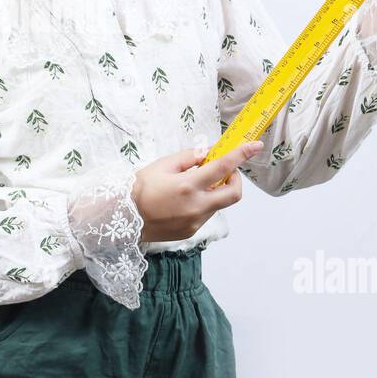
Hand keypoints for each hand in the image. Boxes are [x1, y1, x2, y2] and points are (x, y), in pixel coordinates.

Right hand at [131, 141, 264, 243]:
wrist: (121, 220)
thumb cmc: (138, 189)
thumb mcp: (161, 165)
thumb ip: (188, 158)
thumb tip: (207, 154)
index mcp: (187, 186)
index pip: (223, 167)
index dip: (241, 155)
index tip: (255, 146)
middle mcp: (196, 206)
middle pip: (234, 193)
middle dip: (236, 179)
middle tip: (225, 171)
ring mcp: (195, 222)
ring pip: (218, 204)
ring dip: (214, 191)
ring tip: (192, 186)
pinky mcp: (191, 231)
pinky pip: (206, 214)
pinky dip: (203, 203)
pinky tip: (183, 200)